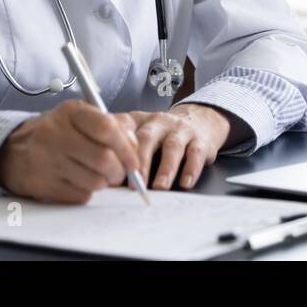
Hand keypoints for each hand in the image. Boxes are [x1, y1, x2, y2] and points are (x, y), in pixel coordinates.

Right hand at [0, 100, 142, 203]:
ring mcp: (48, 160)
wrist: (11, 152)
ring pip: (95, 181)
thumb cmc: (55, 133)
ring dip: (103, 183)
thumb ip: (110, 125)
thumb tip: (134, 143)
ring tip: (96, 175)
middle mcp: (56, 133)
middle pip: (104, 159)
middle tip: (118, 173)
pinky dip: (86, 192)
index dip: (127, 147)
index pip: (107, 128)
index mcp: (70, 112)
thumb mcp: (78, 118)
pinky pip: (80, 195)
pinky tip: (77, 181)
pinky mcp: (43, 184)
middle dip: (118, 171)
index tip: (133, 160)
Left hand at [113, 104, 230, 190]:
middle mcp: (159, 122)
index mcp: (139, 120)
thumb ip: (125, 151)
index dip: (115, 150)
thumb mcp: (141, 134)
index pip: (124, 130)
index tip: (109, 170)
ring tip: (159, 187)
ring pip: (172, 146)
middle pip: (147, 138)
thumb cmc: (163, 134)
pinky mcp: (200, 139)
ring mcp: (180, 129)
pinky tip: (185, 182)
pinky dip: (191, 169)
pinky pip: (196, 153)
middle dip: (140, 162)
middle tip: (134, 183)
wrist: (200, 119)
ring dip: (165, 168)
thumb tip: (106, 179)